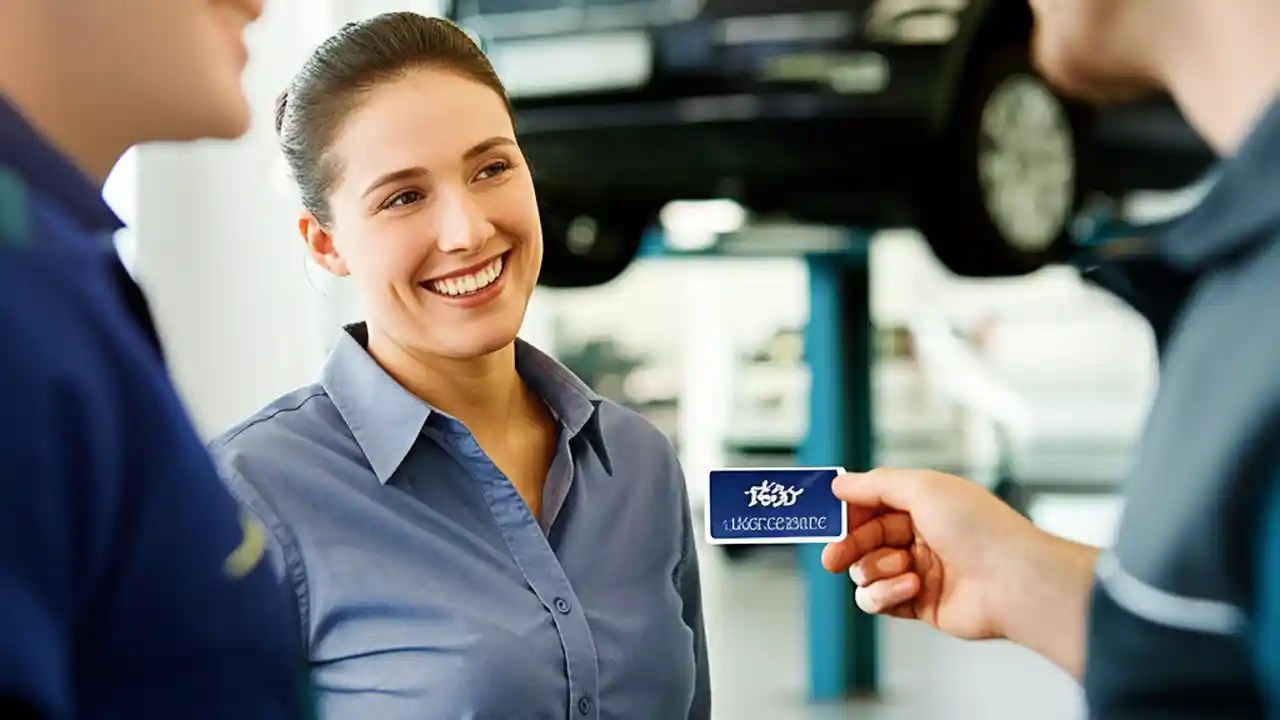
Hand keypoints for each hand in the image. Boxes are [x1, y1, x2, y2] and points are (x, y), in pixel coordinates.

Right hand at [821, 468, 1098, 677]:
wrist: (1012, 581)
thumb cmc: (978, 529)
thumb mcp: (923, 488)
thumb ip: (876, 485)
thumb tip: (840, 485)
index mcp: (923, 505)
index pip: (872, 505)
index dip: (848, 512)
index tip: (826, 518)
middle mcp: (920, 537)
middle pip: (863, 540)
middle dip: (847, 547)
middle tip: (833, 557)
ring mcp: (918, 571)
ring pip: (867, 572)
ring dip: (876, 570)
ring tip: (900, 569)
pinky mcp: (918, 604)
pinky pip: (880, 601)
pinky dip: (887, 594)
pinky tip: (911, 588)